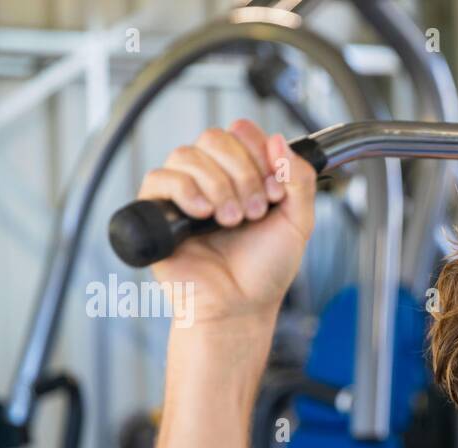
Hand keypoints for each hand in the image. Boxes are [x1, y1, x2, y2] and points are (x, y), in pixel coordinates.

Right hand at [137, 119, 316, 326]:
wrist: (240, 305)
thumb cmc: (264, 270)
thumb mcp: (298, 222)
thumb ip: (299, 179)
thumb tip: (277, 139)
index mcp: (242, 174)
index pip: (241, 132)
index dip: (258, 151)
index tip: (274, 188)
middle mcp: (211, 178)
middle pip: (214, 138)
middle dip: (242, 173)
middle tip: (255, 211)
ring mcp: (184, 192)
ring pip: (187, 154)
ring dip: (219, 186)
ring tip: (232, 221)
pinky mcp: (159, 211)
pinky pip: (160, 178)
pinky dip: (187, 191)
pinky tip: (204, 215)